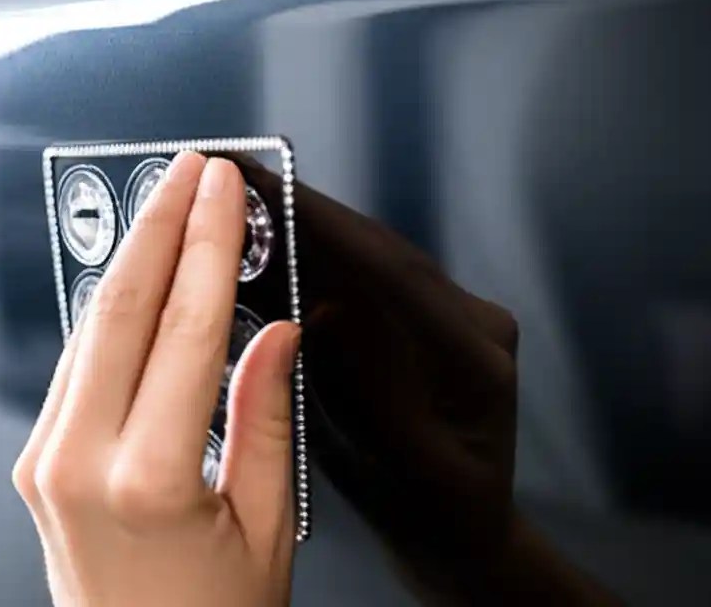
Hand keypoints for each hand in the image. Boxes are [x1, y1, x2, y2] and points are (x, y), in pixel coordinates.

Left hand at [13, 153, 300, 606]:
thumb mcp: (267, 528)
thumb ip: (267, 420)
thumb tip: (274, 334)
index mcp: (150, 478)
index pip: (186, 327)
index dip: (209, 245)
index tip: (224, 191)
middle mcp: (82, 460)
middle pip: (123, 307)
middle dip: (159, 224)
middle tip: (187, 170)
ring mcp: (47, 460)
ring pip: (89, 328)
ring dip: (131, 259)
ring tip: (165, 207)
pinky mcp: (36, 464)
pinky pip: (74, 365)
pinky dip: (109, 312)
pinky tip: (135, 281)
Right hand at [239, 162, 619, 604]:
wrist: (461, 535)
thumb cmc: (437, 518)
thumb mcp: (407, 472)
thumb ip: (374, 395)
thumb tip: (322, 313)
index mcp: (476, 358)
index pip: (392, 272)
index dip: (324, 224)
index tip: (266, 187)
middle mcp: (471, 322)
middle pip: (378, 250)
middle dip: (306, 210)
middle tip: (234, 175)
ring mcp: (451, 317)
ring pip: (368, 256)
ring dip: (306, 226)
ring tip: (240, 197)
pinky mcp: (424, 321)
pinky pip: (365, 278)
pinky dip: (314, 258)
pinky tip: (268, 243)